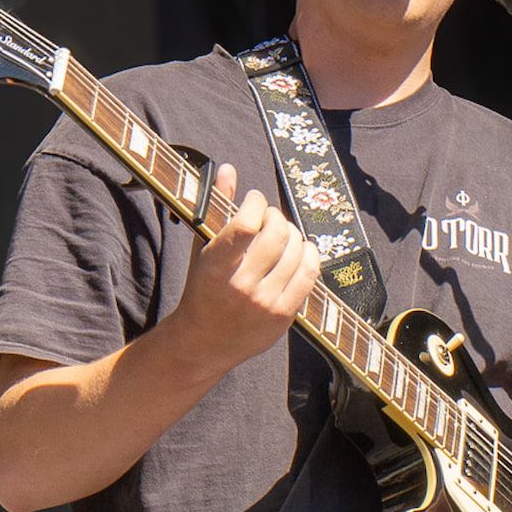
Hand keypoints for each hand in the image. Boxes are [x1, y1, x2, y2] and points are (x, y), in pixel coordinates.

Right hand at [166, 164, 320, 376]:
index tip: (254, 200)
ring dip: (294, 234)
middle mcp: (241, 286)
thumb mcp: (201, 249)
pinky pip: (309, 275)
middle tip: (270, 218)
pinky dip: (310, 255)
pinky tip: (302, 249)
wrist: (204, 342)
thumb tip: (228, 169)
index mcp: (215, 267)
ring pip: (297, 252)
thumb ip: (216, 208)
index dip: (256, 202)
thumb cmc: (202, 289)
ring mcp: (264, 303)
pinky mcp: (283, 316)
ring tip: (283, 234)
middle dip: (276, 216)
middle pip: (277, 234)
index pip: (246, 225)